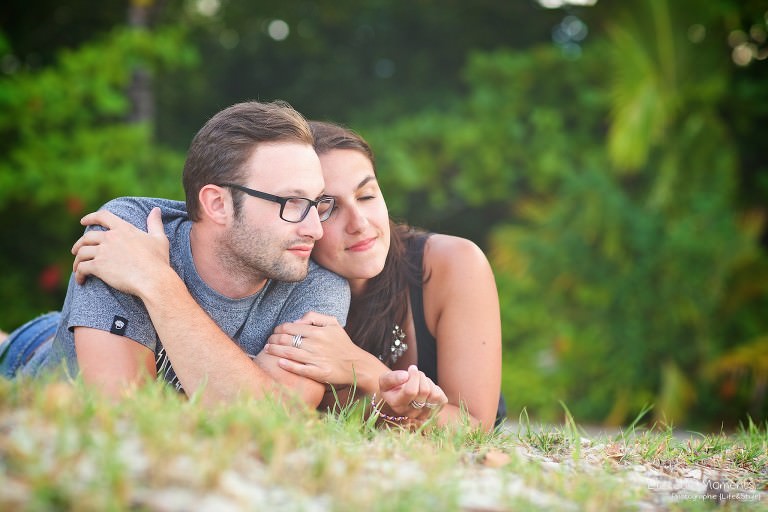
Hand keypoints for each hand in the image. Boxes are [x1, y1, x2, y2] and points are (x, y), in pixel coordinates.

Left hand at [71, 208, 170, 296]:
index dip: (91, 217)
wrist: (153, 279)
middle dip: (79, 244)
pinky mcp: (98, 266)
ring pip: (81, 253)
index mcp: (123, 229)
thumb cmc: (158, 260)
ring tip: (77, 268)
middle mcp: (110, 238)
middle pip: (87, 237)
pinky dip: (79, 274)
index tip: (83, 222)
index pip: (103, 217)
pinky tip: (80, 280)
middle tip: (76, 251)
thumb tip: (156, 210)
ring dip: (77, 261)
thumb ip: (155, 223)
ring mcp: (103, 251)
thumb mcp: (159, 238)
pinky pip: (82, 268)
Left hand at [265, 312, 383, 387]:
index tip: (274, 332)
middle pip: (286, 340)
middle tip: (268, 341)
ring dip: (274, 351)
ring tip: (267, 350)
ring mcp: (316, 359)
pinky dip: (287, 365)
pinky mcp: (318, 373)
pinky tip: (278, 362)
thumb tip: (296, 321)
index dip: (278, 329)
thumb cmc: (342, 343)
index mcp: (318, 331)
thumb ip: (314, 317)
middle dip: (273, 339)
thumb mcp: (333, 323)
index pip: (290, 327)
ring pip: (289, 353)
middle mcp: (315, 344)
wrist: (357, 365)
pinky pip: (298, 369)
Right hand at [378, 365, 446, 419]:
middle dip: (421, 376)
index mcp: (397, 404)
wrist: (398, 396)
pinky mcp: (434, 412)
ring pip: (434, 395)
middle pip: (424, 391)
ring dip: (429, 383)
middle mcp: (410, 413)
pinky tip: (427, 388)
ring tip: (421, 381)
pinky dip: (436, 389)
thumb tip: (405, 376)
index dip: (414, 376)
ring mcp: (423, 415)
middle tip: (415, 373)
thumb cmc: (391, 387)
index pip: (411, 391)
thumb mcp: (384, 380)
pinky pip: (442, 399)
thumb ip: (392, 378)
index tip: (411, 368)